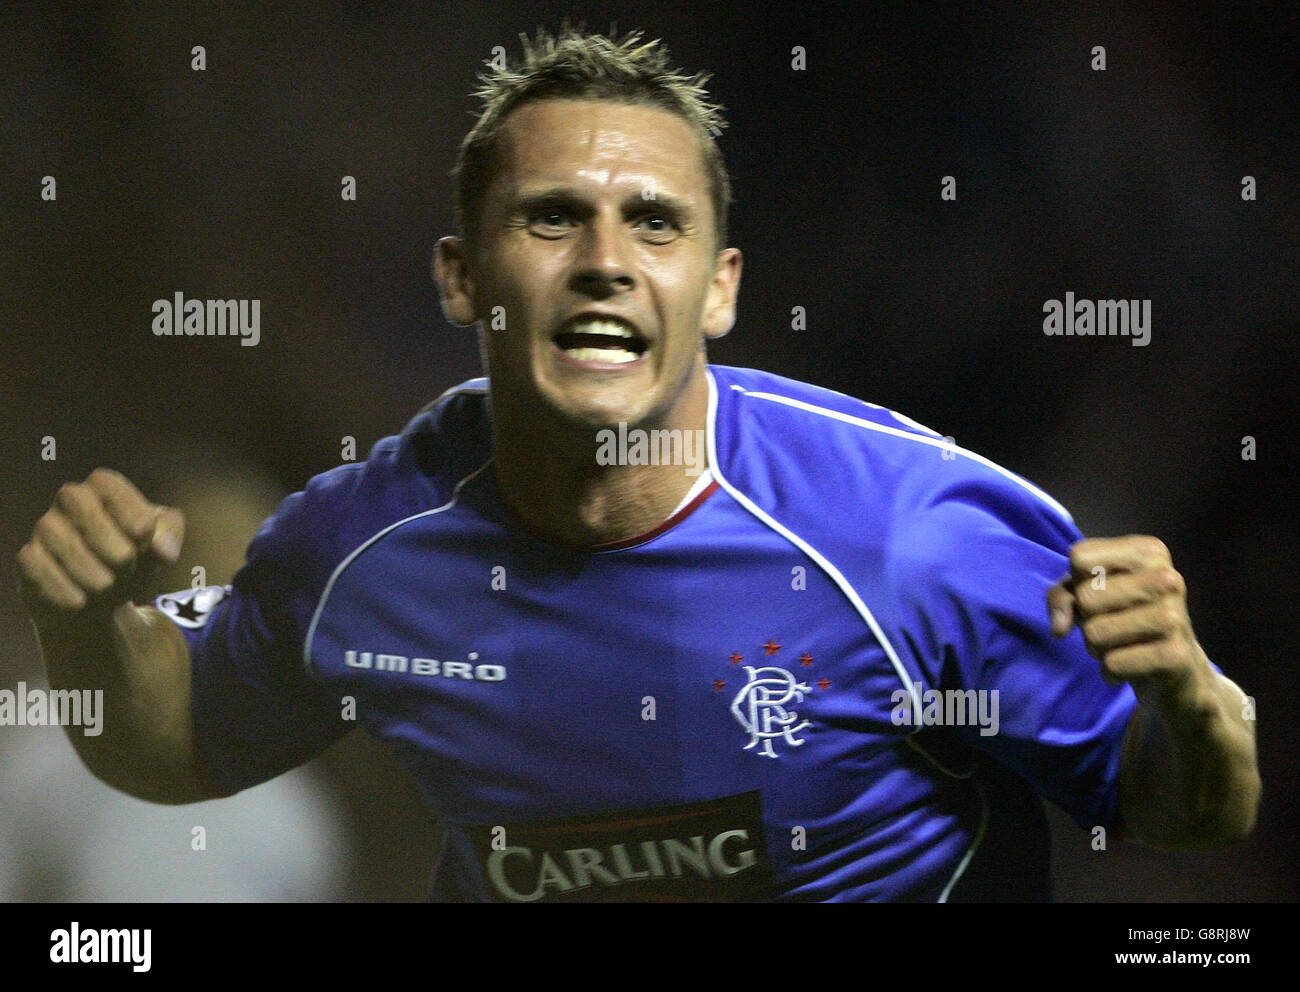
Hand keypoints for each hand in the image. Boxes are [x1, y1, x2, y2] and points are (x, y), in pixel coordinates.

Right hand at [15, 468, 184, 626]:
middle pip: (82, 507)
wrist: (101, 598)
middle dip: (111, 543)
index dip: (128, 509)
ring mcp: (45, 528)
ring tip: (108, 587)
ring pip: (63, 541)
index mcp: (102, 488)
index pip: (107, 483)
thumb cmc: (134, 558)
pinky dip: (65, 590)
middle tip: (127, 566)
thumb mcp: (161, 542)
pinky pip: (40, 569)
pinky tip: (82, 602)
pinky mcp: (29, 558)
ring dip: (93, 572)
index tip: (144, 535)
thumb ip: (171, 535)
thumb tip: (164, 551)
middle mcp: (68, 501)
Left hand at [1047, 535, 1211, 708]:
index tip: (1105, 592)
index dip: (1079, 582)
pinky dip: (1111, 671)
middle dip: (1087, 619)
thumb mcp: (1087, 594)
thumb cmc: (1124, 617)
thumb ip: (1062, 596)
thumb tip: (1059, 629)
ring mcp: (1175, 616)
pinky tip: (1132, 665)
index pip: (1079, 557)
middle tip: (1113, 624)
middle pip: (1085, 597)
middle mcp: (1167, 577)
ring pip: (1095, 633)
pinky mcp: (1176, 655)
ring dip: (1097, 648)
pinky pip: (1112, 663)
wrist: (1175, 665)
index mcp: (1149, 551)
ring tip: (1122, 645)